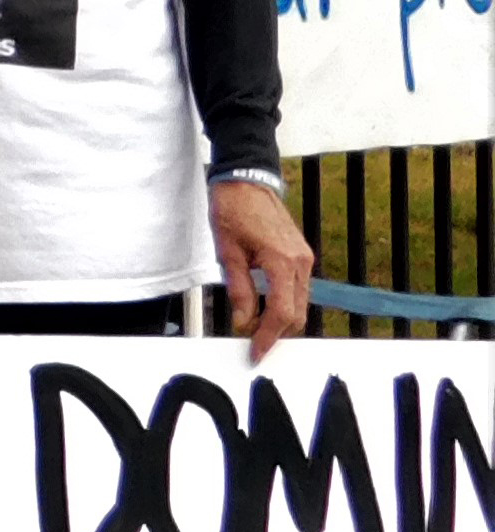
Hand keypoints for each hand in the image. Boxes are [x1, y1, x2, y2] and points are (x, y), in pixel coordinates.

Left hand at [212, 176, 312, 362]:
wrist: (247, 180)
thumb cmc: (232, 209)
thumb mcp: (227, 250)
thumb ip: (239, 288)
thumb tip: (243, 321)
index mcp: (281, 261)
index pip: (281, 312)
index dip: (269, 336)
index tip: (256, 351)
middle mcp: (301, 263)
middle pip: (296, 313)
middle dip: (277, 332)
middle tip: (253, 342)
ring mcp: (305, 259)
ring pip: (300, 303)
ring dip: (282, 319)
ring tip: (256, 326)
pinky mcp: (302, 255)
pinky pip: (299, 289)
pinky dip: (286, 303)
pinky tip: (266, 306)